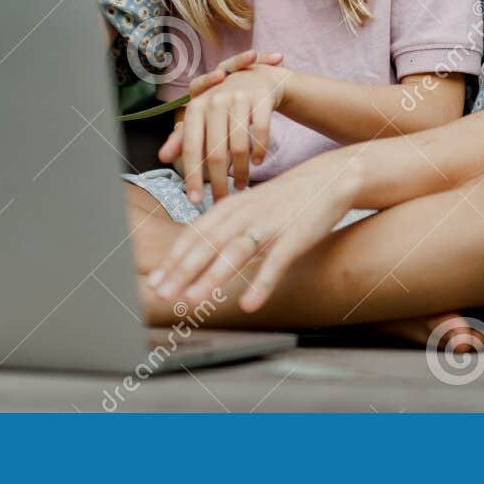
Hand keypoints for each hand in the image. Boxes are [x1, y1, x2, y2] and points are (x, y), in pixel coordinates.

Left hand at [150, 152, 363, 311]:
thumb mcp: (248, 206)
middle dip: (182, 270)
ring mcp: (269, 225)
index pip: (194, 234)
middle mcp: (245, 214)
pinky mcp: (295, 236)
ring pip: (235, 252)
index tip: (155, 281)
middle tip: (163, 294)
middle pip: (208, 243)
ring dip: (212, 277)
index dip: (174, 258)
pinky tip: (250, 304)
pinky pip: (276, 263)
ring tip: (194, 300)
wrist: (329, 179)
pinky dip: (262, 283)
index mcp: (230, 207)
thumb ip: (223, 227)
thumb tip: (194, 253)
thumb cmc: (284, 199)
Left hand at [158, 52, 290, 203]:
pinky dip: (260, 151)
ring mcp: (239, 98)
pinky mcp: (261, 98)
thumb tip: (161, 158)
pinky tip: (258, 162)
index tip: (194, 201)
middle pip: (216, 153)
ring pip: (240, 146)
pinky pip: (261, 132)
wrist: (255, 76)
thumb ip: (182, 138)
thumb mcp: (200, 118)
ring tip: (242, 185)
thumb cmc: (222, 104)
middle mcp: (215, 101)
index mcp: (195, 107)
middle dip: (218, 182)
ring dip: (242, 172)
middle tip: (221, 201)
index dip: (192, 176)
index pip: (191, 148)